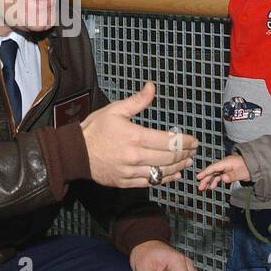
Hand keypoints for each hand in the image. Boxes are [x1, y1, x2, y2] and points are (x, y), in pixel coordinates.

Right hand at [79, 81, 197, 187]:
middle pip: (169, 158)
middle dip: (185, 154)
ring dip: (178, 167)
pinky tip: (173, 175)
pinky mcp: (126, 182)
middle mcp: (135, 156)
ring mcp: (131, 172)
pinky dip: (165, 179)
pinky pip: (150, 183)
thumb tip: (152, 87)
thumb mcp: (115, 110)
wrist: (76, 152)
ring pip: (162, 172)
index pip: (169, 141)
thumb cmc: (95, 129)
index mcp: (135, 136)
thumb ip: (137, 101)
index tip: (193, 140)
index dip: (185, 141)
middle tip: (193, 150)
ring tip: (187, 161)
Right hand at [196, 153, 249, 192]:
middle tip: (200, 187)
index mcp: (227, 163)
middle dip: (205, 179)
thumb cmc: (250, 167)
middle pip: (212, 171)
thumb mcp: (242, 172)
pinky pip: (219, 176)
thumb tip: (223, 178)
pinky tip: (213, 186)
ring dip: (210, 181)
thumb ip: (233, 175)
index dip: (205, 172)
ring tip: (205, 189)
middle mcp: (225, 164)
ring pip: (215, 174)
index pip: (213, 168)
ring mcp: (227, 168)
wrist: (258, 165)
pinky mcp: (229, 171)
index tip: (198, 177)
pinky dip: (215, 181)